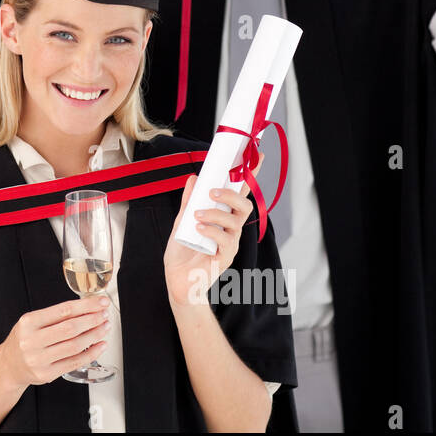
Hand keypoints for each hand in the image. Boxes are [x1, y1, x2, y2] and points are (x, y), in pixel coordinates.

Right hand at [0, 296, 110, 387]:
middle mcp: (32, 341)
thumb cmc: (24, 340)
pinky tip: (100, 345)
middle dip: (92, 320)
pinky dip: (91, 353)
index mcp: (28, 322)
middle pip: (70, 328)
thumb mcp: (32, 322)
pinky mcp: (47, 374)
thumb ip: (55, 316)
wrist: (10, 365)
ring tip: (104, 328)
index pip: (63, 310)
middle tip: (104, 315)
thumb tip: (87, 308)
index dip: (86, 306)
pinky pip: (74, 362)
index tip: (100, 302)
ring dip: (94, 335)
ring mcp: (39, 359)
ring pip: (75, 345)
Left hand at [162, 159, 258, 307]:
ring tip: (197, 215)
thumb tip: (192, 178)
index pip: (240, 193)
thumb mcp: (182, 222)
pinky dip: (212, 231)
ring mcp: (230, 243)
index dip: (250, 175)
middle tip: (210, 192)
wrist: (177, 280)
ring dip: (216, 213)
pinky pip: (226, 241)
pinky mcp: (225, 258)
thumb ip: (188, 202)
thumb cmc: (183, 253)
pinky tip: (199, 229)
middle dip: (230, 194)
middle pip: (245, 205)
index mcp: (224, 217)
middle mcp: (231, 229)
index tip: (257, 155)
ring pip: (236, 221)